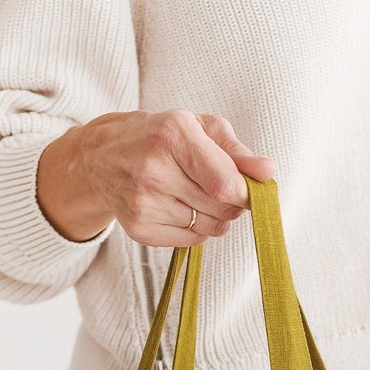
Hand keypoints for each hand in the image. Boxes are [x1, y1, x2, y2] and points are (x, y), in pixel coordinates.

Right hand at [36, 109, 276, 244]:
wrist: (102, 156)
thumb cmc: (160, 136)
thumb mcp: (201, 128)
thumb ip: (239, 153)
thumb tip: (268, 172)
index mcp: (172, 135)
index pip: (226, 185)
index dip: (246, 193)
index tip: (247, 189)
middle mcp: (153, 169)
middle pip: (222, 209)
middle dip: (232, 203)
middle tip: (219, 187)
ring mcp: (142, 202)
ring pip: (209, 227)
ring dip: (214, 216)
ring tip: (194, 194)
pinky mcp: (138, 228)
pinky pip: (191, 240)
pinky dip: (195, 228)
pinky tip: (178, 207)